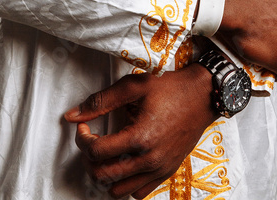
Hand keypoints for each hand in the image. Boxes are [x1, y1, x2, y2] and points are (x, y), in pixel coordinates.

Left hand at [64, 63, 215, 198]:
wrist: (202, 95)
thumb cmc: (170, 88)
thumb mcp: (134, 86)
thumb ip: (101, 101)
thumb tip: (73, 115)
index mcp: (140, 137)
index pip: (97, 151)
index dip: (82, 139)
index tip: (84, 127)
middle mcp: (149, 159)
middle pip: (103, 175)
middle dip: (90, 159)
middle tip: (92, 141)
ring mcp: (159, 169)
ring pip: (119, 190)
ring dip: (106, 174)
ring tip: (107, 154)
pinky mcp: (166, 172)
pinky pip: (138, 193)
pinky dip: (126, 183)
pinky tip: (125, 162)